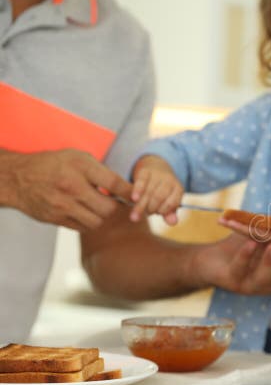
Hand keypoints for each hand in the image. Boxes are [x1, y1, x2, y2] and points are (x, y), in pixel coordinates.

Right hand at [9, 149, 130, 230]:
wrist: (18, 178)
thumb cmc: (55, 165)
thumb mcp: (78, 157)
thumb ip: (100, 171)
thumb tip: (127, 189)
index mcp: (79, 166)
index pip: (114, 183)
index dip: (130, 192)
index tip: (138, 197)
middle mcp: (71, 186)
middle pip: (108, 208)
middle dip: (116, 208)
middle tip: (119, 204)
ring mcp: (62, 205)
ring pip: (97, 222)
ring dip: (102, 217)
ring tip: (100, 207)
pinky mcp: (55, 218)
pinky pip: (82, 227)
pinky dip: (89, 222)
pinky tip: (86, 212)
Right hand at [130, 155, 182, 224]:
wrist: (155, 167)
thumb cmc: (162, 190)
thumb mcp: (168, 201)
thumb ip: (170, 213)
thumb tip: (173, 223)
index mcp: (178, 188)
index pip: (173, 202)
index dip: (164, 210)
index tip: (157, 214)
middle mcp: (169, 180)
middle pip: (159, 197)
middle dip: (151, 208)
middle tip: (147, 213)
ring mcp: (157, 174)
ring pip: (149, 192)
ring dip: (142, 205)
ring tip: (135, 216)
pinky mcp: (145, 171)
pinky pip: (141, 182)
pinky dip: (137, 191)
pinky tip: (134, 199)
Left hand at [192, 233, 270, 294]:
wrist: (210, 259)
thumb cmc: (240, 247)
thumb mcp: (264, 237)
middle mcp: (269, 283)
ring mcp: (250, 285)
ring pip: (264, 278)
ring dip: (270, 261)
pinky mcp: (232, 281)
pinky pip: (240, 268)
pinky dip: (245, 255)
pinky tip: (249, 243)